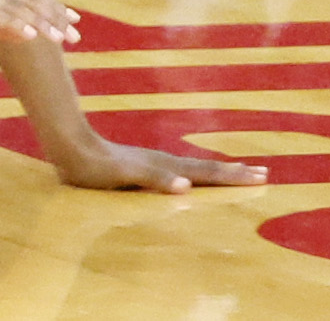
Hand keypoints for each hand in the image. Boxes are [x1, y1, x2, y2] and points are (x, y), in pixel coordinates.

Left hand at [56, 136, 267, 193]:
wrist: (69, 146)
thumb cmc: (93, 166)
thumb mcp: (123, 175)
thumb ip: (153, 178)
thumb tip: (186, 185)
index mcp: (165, 166)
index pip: (206, 171)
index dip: (232, 175)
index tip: (260, 175)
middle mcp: (163, 163)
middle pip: (206, 166)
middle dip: (234, 171)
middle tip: (264, 172)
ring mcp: (154, 162)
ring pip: (194, 166)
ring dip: (218, 169)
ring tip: (238, 170)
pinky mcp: (142, 165)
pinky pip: (179, 168)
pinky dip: (196, 171)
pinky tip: (193, 177)